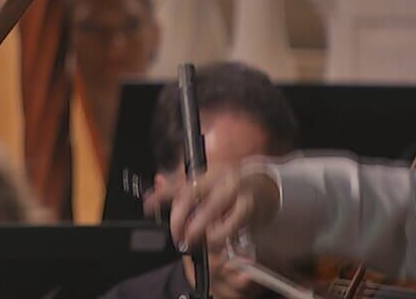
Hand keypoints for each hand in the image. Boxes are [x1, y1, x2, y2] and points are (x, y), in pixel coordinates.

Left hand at [143, 165, 279, 251]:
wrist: (268, 187)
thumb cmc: (232, 188)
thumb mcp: (209, 184)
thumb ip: (185, 188)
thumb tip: (158, 184)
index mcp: (205, 173)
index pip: (178, 183)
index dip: (160, 195)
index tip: (147, 207)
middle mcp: (217, 178)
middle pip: (190, 194)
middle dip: (178, 219)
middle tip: (176, 236)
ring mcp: (233, 191)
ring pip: (209, 211)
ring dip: (197, 230)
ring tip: (192, 242)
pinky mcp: (248, 208)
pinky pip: (229, 225)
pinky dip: (218, 237)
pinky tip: (214, 243)